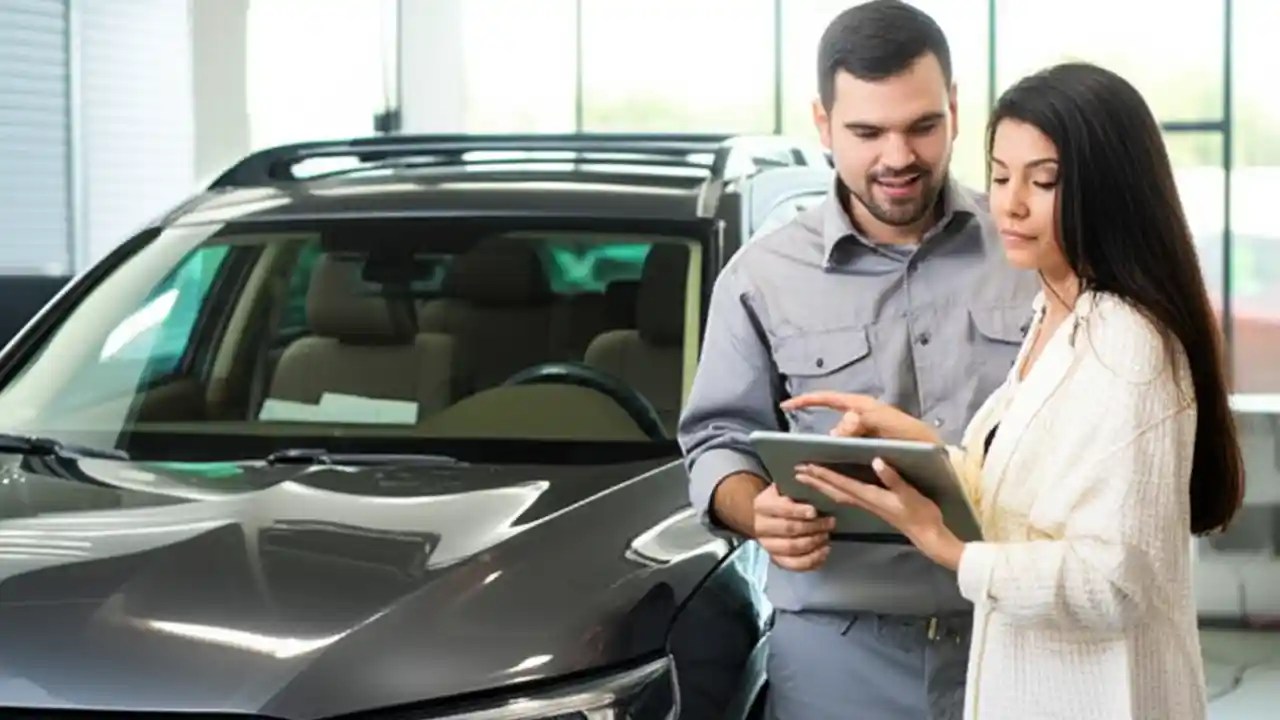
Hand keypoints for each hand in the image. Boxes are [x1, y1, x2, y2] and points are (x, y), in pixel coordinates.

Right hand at [752, 483, 834, 570]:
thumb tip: (815, 487)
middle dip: (813, 527)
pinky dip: (811, 561)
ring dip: (814, 544)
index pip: (782, 510)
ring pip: (792, 549)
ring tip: (826, 537)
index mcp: (762, 506)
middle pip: (789, 530)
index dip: (799, 511)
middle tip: (830, 523)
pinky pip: (794, 564)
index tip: (815, 512)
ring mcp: (767, 545)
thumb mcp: (783, 488)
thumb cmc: (780, 500)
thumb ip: (796, 488)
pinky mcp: (775, 559)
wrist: (763, 517)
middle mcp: (761, 527)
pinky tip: (823, 553)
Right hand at [781, 392, 941, 443]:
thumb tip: (833, 431)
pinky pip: (849, 441)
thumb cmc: (917, 438)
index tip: (786, 405)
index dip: (807, 401)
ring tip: (814, 456)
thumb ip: (862, 423)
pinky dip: (839, 448)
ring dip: (828, 442)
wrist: (940, 453)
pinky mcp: (873, 440)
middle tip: (799, 443)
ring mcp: (869, 428)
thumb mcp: (889, 427)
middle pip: (831, 413)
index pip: (829, 398)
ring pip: (840, 431)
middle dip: (814, 420)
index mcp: (865, 408)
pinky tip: (836, 459)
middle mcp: (864, 415)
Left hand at [794, 458, 963, 570]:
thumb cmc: (920, 514)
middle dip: (815, 481)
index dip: (823, 475)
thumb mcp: (909, 494)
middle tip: (796, 471)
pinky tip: (832, 487)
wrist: (927, 535)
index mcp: (870, 496)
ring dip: (821, 486)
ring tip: (807, 478)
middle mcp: (864, 501)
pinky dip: (834, 490)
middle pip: (833, 490)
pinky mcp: (873, 506)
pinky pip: (846, 496)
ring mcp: (868, 504)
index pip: (841, 483)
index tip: (806, 466)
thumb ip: (893, 479)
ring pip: (838, 494)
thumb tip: (877, 461)